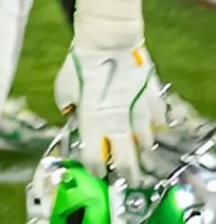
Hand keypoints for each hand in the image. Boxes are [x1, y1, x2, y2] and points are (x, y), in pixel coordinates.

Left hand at [57, 42, 161, 180]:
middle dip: (127, 173)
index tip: (97, 172)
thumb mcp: (64, 90)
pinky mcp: (153, 101)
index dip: (96, 168)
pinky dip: (157, 128)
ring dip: (143, 151)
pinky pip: (159, 121)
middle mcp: (118, 124)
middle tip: (129, 180)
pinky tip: (155, 132)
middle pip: (126, 159)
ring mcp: (139, 114)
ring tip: (143, 157)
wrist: (108, 44)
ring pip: (146, 143)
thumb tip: (74, 115)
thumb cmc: (81, 64)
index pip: (95, 158)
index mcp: (93, 124)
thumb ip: (70, 108)